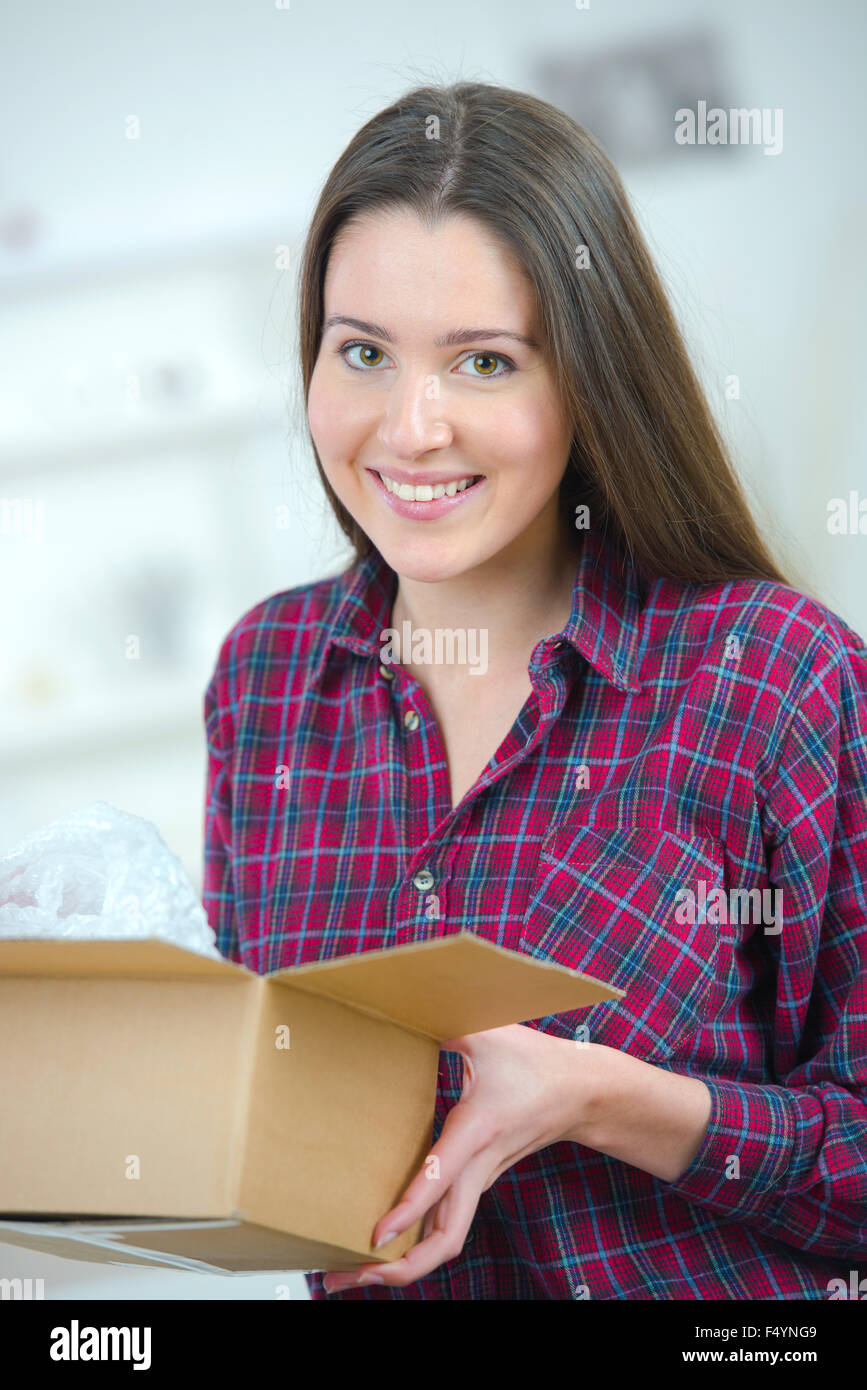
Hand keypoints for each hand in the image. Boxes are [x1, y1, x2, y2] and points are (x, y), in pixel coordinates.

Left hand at [321, 1021, 603, 1292]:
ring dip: (402, 1266)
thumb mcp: (489, 1032)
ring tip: (353, 1274)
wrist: (583, 1091)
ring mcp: (481, 1180)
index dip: (409, 1209)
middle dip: (397, 1268)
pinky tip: (386, 1245)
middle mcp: (479, 1166)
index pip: (440, 1179)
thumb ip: (444, 1023)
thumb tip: (399, 1006)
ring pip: (445, 1240)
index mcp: (478, 1129)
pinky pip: (448, 1224)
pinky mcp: (480, 1182)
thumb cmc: (536, 1062)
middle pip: (444, 1238)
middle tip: (346, 1277)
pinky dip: (417, 1243)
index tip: (375, 1233)